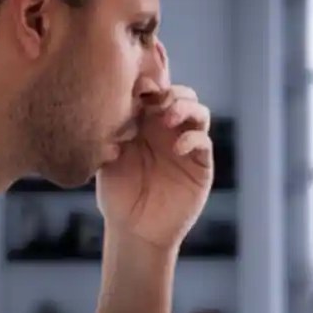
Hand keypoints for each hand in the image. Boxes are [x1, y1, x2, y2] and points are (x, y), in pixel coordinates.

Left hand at [97, 40, 212, 250]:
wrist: (133, 230)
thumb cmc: (117, 194)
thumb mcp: (108, 155)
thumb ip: (115, 128)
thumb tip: (115, 97)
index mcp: (145, 123)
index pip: (155, 91)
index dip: (149, 82)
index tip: (135, 87)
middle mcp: (169, 130)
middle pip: (181, 94)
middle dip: (170, 92)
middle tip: (154, 102)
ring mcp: (187, 146)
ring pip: (199, 111)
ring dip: (185, 107)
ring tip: (168, 118)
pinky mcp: (200, 165)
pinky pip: (204, 142)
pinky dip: (193, 138)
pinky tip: (177, 147)